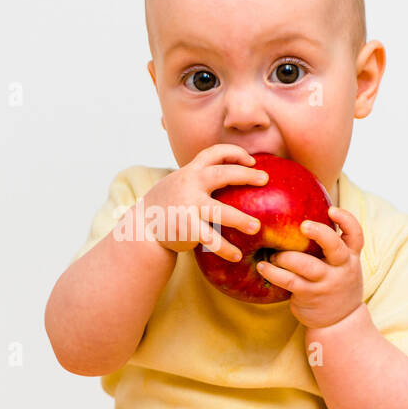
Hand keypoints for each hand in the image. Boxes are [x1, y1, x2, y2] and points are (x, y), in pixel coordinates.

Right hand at [141, 144, 269, 260]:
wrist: (142, 227)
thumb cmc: (168, 204)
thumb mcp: (179, 183)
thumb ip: (199, 177)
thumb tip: (231, 174)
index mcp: (190, 171)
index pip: (213, 152)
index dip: (234, 152)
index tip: (252, 161)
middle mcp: (190, 184)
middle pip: (223, 174)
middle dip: (247, 176)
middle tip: (265, 180)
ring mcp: (188, 205)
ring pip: (222, 211)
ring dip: (241, 220)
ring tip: (257, 227)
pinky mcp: (187, 227)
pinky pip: (211, 238)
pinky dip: (225, 248)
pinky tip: (237, 256)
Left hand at [255, 206, 363, 330]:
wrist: (339, 322)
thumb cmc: (335, 284)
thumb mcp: (342, 265)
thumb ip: (332, 246)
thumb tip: (303, 216)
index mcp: (351, 257)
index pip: (356, 235)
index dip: (346, 220)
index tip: (331, 209)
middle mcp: (342, 269)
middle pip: (335, 247)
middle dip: (319, 233)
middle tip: (302, 225)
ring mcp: (326, 283)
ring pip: (306, 265)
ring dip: (285, 256)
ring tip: (272, 254)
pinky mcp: (309, 295)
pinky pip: (289, 281)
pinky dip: (273, 272)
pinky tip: (262, 267)